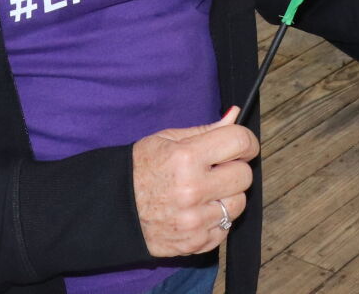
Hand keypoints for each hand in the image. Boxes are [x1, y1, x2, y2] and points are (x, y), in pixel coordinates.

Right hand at [133, 107, 257, 256]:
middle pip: (244, 175)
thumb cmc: (140, 169)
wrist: (113, 208)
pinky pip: (226, 228)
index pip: (239, 142)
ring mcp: (194, 220)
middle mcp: (192, 190)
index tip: (242, 145)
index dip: (246, 141)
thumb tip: (235, 115)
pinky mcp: (195, 243)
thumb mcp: (167, 139)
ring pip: (239, 204)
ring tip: (205, 191)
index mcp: (186, 158)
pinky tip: (198, 210)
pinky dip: (217, 219)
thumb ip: (206, 130)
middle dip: (234, 168)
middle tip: (216, 169)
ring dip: (227, 196)